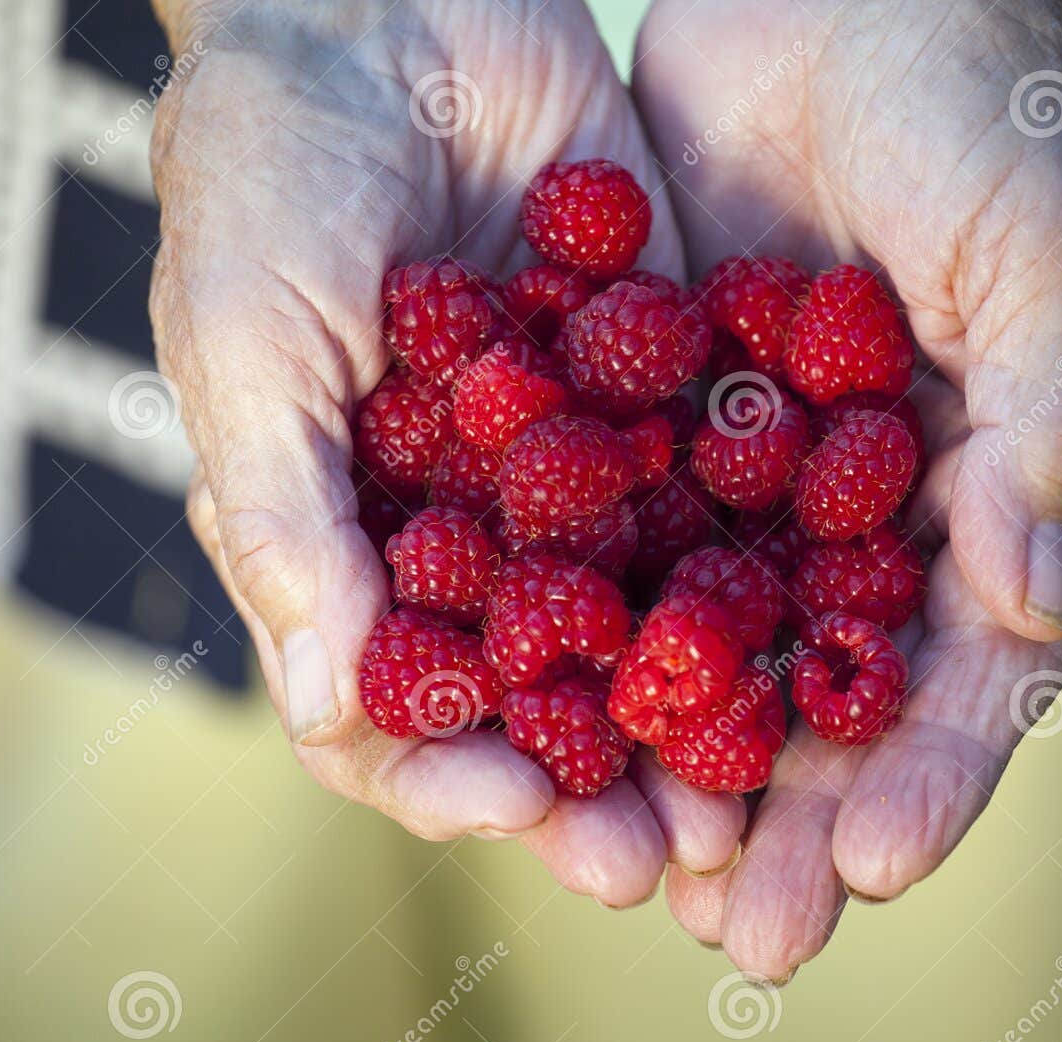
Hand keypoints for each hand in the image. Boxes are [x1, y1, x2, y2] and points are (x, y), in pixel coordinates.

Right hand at [150, 0, 743, 903]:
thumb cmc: (266, 165)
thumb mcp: (245, 341)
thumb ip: (282, 518)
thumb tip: (326, 702)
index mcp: (345, 539)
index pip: (389, 709)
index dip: (451, 775)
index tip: (525, 808)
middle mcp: (459, 527)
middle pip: (533, 697)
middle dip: (598, 782)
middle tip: (676, 856)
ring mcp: (557, 469)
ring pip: (633, 626)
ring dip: (690, 712)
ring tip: (761, 782)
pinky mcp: (647, 393)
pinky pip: (700, 500)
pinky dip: (749, 568)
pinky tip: (816, 622)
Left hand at [635, 0, 1061, 976]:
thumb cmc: (981, 96)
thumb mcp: (1042, 249)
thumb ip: (1050, 425)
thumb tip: (1026, 602)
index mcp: (1001, 483)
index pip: (973, 665)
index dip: (931, 772)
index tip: (876, 871)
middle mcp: (882, 504)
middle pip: (838, 690)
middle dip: (796, 814)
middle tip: (749, 934)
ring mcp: (766, 473)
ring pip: (722, 647)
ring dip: (685, 759)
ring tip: (638, 871)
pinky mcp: (663, 421)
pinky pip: (625, 547)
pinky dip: (592, 635)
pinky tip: (548, 716)